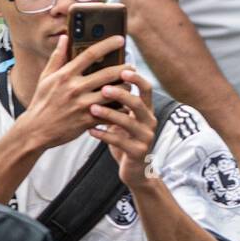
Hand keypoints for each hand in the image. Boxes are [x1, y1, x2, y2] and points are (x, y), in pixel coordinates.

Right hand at [19, 33, 128, 150]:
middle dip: (123, 68)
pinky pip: (109, 113)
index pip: (90, 54)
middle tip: (131, 66)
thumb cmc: (41, 102)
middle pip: (107, 73)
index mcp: (65, 75)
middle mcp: (74, 88)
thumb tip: (64, 38)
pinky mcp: (86, 120)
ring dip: (124, 88)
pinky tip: (125, 105)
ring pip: (112, 93)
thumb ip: (57, 57)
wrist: (35, 130)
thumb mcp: (46, 78)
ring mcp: (81, 105)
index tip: (120, 39)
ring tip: (129, 84)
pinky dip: (120, 109)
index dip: (108, 45)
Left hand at [86, 68, 157, 189]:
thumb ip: (117, 104)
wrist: (134, 171)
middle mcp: (150, 121)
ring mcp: (146, 137)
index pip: (147, 89)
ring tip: (92, 109)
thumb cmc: (124, 139)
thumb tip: (98, 79)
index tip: (123, 70)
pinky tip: (89, 131)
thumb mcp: (123, 120)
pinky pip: (119, 141)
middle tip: (102, 88)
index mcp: (147, 110)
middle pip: (138, 103)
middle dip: (120, 94)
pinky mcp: (138, 152)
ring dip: (109, 114)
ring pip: (128, 122)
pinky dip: (103, 135)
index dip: (136, 79)